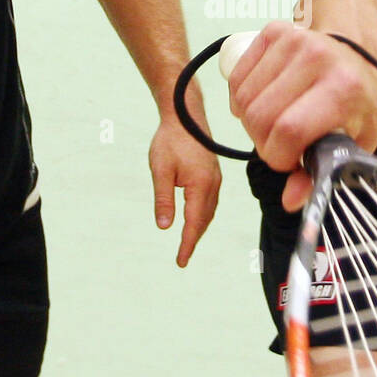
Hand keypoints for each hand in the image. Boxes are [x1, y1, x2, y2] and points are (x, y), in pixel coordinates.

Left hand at [149, 111, 220, 265]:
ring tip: (188, 243)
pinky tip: (195, 219)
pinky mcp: (214, 174)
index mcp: (200, 185)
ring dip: (199, 228)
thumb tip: (165, 227)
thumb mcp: (160, 170)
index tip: (181, 261)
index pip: (194, 223)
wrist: (185, 115)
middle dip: (194, 239)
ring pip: (209, 212)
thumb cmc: (170, 140)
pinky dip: (203, 215)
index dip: (187, 244)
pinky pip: (211, 202)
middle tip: (182, 258)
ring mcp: (216, 179)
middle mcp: (213, 184)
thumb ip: (164, 199)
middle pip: (204, 220)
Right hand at [227, 22, 376, 210]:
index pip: (289, 131)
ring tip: (274, 123)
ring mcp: (293, 40)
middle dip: (263, 143)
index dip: (280, 157)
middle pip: (261, 117)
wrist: (358, 52)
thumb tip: (291, 200)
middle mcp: (317, 58)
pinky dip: (241, 99)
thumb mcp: (355, 140)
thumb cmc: (357, 101)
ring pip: (244, 100)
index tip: (290, 161)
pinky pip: (237, 78)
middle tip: (281, 145)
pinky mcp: (273, 32)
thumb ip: (323, 173)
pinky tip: (262, 102)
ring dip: (251, 122)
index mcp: (343, 89)